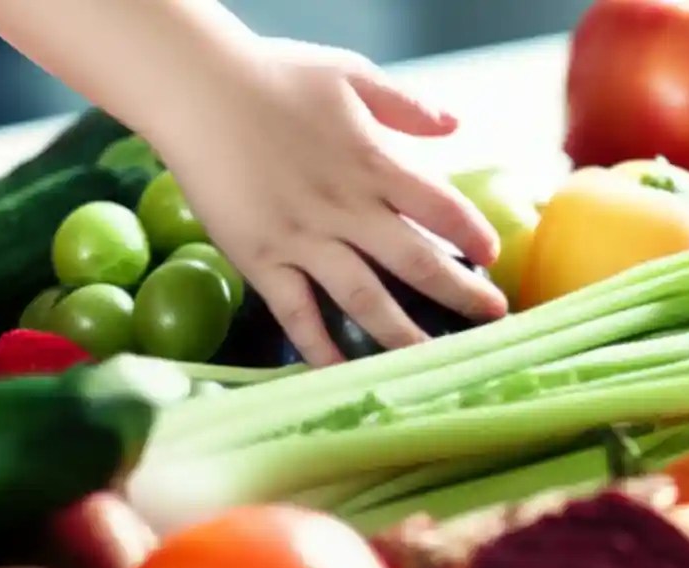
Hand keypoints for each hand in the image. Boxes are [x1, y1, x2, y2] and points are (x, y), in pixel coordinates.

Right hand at [159, 38, 508, 365]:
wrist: (197, 89)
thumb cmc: (273, 75)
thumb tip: (455, 125)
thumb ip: (405, 104)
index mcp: (374, 162)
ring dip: (405, 334)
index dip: (473, 234)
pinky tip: (342, 373)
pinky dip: (320, 347)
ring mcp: (303, 239)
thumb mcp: (349, 74)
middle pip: (417, 263)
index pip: (442, 207)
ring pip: (366, 299)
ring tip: (436, 360)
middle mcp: (347, 208)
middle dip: (461, 294)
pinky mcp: (261, 260)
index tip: (491, 254)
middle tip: (492, 317)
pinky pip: (297, 313)